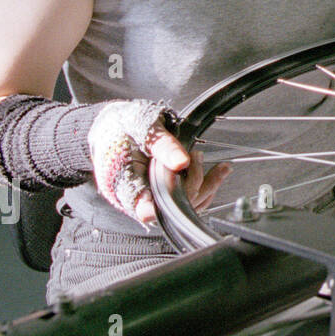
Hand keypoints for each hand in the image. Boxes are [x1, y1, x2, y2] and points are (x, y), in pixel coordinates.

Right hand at [91, 114, 229, 224]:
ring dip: (207, 185)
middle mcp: (139, 198)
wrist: (113, 126)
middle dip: (192, 180)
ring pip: (185, 203)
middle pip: (173, 205)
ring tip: (222, 168)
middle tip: (197, 155)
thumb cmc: (121, 127)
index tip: (182, 185)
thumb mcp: (139, 128)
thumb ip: (161, 145)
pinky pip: (190, 199)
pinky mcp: (165, 194)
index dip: (167, 203)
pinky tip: (219, 173)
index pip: (146, 209)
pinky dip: (207, 186)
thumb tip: (182, 161)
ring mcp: (153, 198)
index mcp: (124, 185)